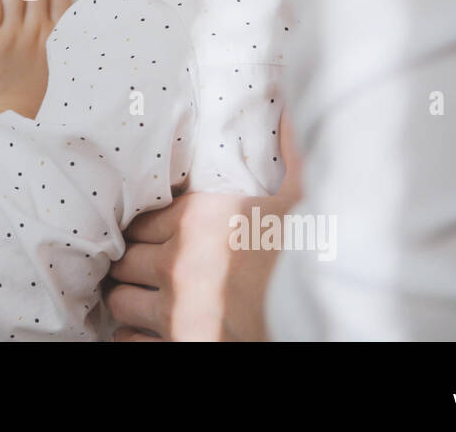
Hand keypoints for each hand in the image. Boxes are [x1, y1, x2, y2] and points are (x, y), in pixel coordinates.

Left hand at [105, 110, 303, 340]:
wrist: (334, 309)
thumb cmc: (317, 255)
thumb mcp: (305, 197)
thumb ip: (289, 154)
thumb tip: (287, 109)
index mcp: (201, 219)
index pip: (143, 220)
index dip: (144, 228)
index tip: (148, 234)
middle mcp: (180, 262)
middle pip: (126, 258)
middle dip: (131, 262)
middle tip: (139, 265)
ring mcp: (177, 310)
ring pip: (121, 300)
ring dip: (128, 297)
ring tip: (138, 296)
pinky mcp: (182, 345)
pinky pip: (133, 342)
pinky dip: (134, 336)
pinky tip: (143, 329)